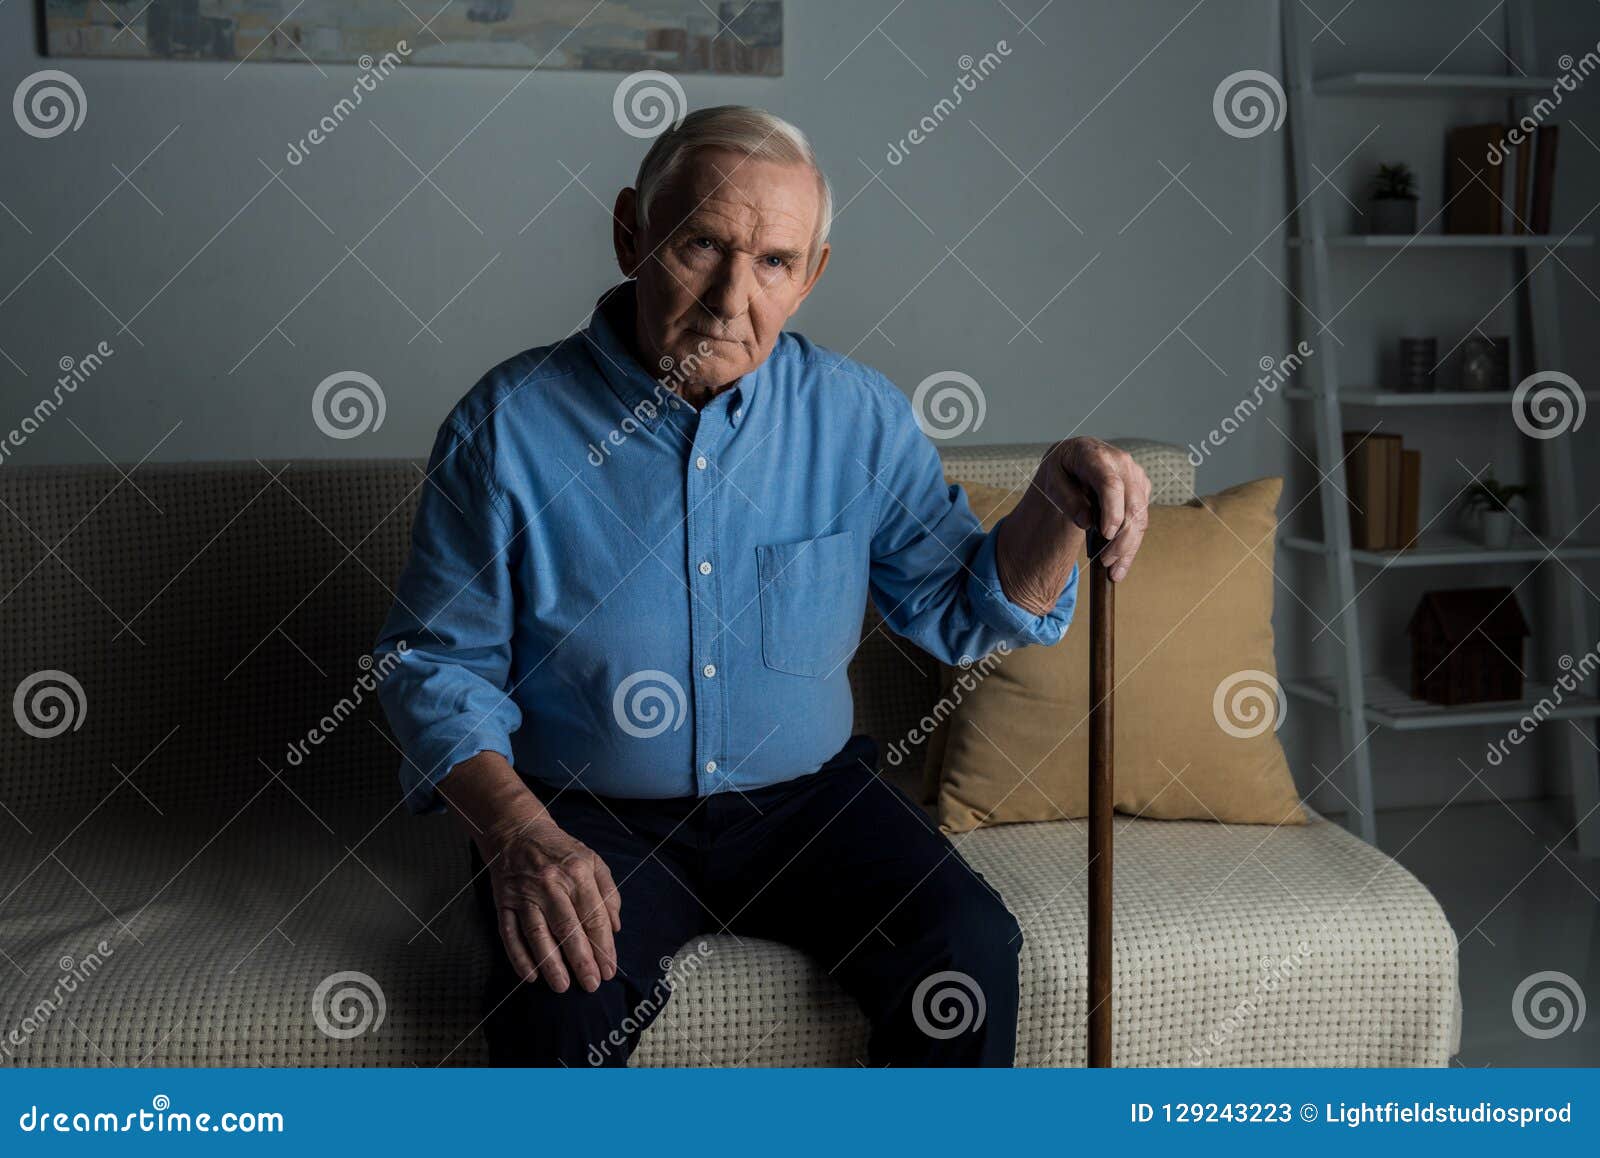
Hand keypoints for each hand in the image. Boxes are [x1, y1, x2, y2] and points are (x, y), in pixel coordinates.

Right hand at [477, 815, 621, 992]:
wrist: (518, 831)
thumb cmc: (561, 850)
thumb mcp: (593, 861)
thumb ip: (608, 892)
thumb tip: (615, 928)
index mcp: (578, 872)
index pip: (593, 916)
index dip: (603, 945)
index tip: (609, 969)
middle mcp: (551, 884)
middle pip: (568, 928)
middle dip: (582, 960)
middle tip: (591, 984)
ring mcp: (525, 893)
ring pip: (538, 934)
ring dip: (551, 963)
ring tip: (563, 987)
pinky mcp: (504, 902)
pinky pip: (510, 934)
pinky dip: (519, 957)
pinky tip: (531, 976)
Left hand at [1038, 437, 1151, 581]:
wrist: (1076, 459)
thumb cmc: (1062, 471)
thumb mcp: (1052, 482)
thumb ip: (1067, 499)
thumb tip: (1087, 521)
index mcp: (1094, 455)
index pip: (1110, 484)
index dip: (1112, 510)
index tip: (1107, 535)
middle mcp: (1121, 462)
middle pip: (1131, 504)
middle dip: (1122, 538)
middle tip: (1105, 563)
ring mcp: (1135, 475)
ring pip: (1141, 515)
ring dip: (1129, 546)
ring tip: (1114, 571)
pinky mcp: (1141, 489)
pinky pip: (1142, 519)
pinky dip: (1132, 542)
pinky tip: (1121, 562)